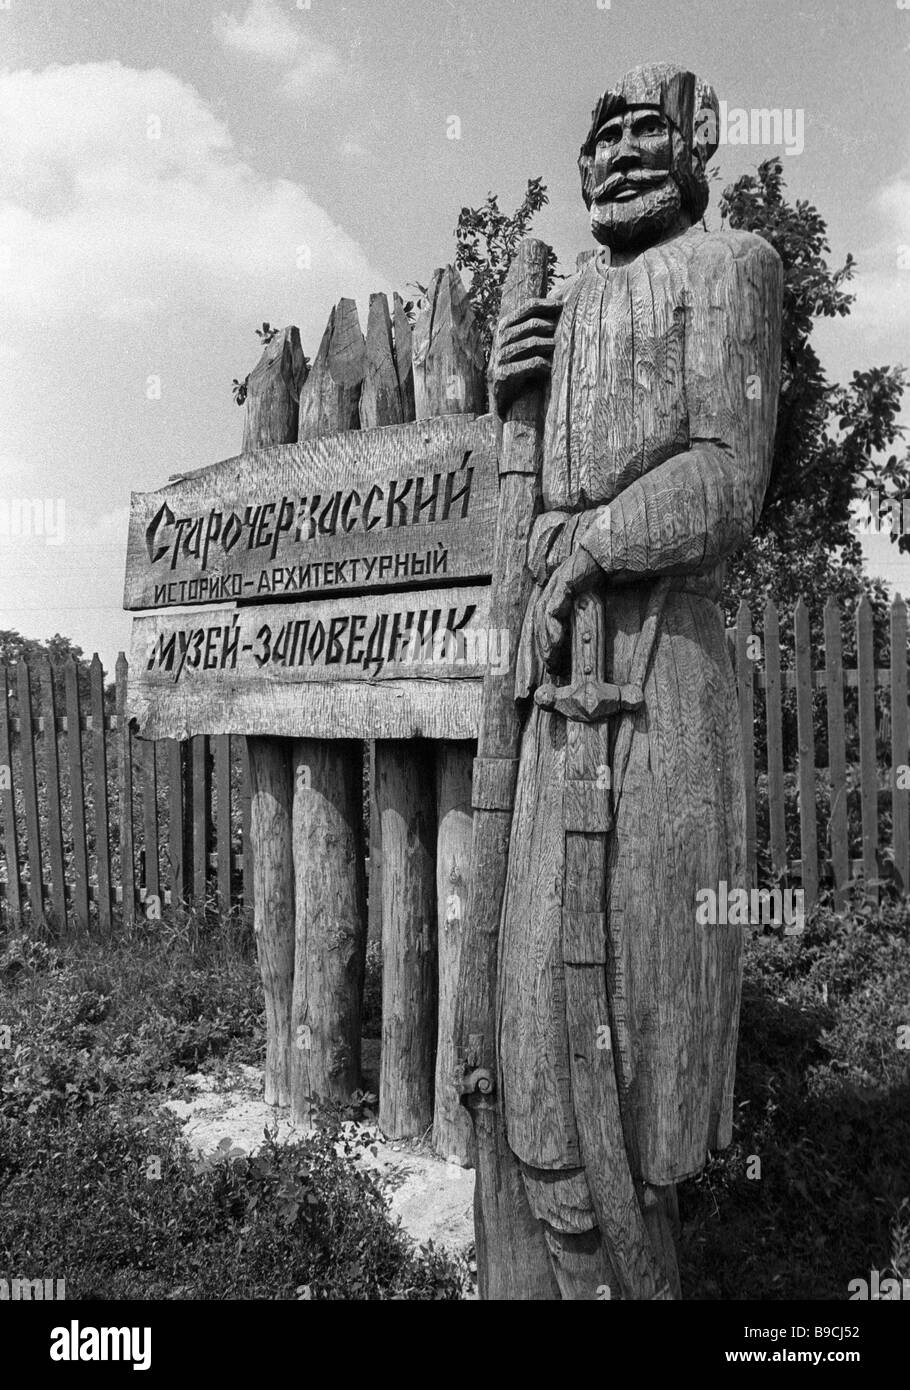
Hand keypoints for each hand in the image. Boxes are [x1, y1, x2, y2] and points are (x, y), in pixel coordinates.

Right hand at [491, 296, 561, 415]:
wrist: (500, 394)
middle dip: (550, 327)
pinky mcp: (503, 373)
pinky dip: (544, 365)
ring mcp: (501, 356)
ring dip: (549, 345)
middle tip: (561, 333)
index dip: (547, 305)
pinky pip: (531, 364)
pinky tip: (549, 368)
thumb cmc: (516, 362)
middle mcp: (501, 338)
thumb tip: (560, 298)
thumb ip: (533, 323)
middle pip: (533, 324)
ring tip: (556, 348)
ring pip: (533, 343)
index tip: (563, 306)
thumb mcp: (520, 339)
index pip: (528, 307)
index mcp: (504, 325)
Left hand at [533, 545, 602, 670]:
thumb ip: (575, 612)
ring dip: (547, 638)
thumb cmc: (595, 576)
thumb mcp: (584, 598)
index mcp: (552, 594)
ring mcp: (555, 585)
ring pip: (543, 616)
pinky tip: (557, 638)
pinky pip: (555, 605)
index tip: (550, 660)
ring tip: (553, 655)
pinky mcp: (564, 582)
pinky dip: (553, 623)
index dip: (543, 641)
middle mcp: (550, 589)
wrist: (603, 554)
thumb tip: (573, 637)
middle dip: (543, 644)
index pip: (541, 621)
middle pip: (539, 621)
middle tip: (550, 664)